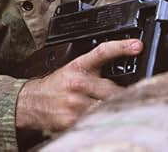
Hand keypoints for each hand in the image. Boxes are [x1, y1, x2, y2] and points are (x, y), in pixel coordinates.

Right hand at [16, 39, 141, 132]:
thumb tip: (124, 76)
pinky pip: (96, 121)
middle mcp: (77, 83)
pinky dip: (102, 121)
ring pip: (107, 107)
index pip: (102, 52)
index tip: (137, 45)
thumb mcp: (72, 69)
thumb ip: (95, 70)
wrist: (30, 102)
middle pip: (113, 89)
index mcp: (79, 66)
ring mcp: (74, 102)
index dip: (120, 47)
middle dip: (124, 95)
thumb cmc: (55, 86)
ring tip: (118, 112)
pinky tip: (101, 120)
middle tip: (135, 98)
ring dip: (115, 110)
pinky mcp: (72, 120)